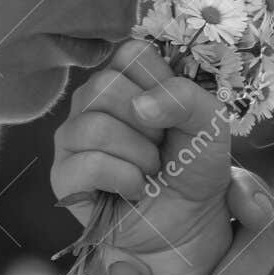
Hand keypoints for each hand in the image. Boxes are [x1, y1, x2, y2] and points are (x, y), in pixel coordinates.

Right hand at [50, 40, 233, 274]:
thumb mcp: (209, 122)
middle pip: (105, 87)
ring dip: (139, 155)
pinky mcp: (64, 177)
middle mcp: (90, 101)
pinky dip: (125, 178)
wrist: (190, 220)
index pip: (131, 54)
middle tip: (161, 147)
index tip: (173, 114)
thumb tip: (140, 105)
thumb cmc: (195, 163)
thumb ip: (185, 97)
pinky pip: (88, 164)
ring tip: (150, 171)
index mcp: (123, 77)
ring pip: (94, 126)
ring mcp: (71, 137)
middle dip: (149, 125)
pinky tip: (135, 189)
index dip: (161, 85)